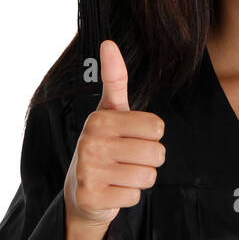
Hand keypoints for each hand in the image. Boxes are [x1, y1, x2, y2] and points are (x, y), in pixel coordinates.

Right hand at [64, 39, 165, 227]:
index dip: (150, 136)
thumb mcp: (110, 112)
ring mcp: (88, 171)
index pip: (157, 127)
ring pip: (148, 176)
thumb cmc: (104, 145)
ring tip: (120, 174)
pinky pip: (135, 196)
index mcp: (99, 119)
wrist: (81, 191)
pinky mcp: (91, 197)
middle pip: (156, 153)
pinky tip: (112, 190)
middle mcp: (90, 143)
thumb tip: (108, 42)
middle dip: (149, 159)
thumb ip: (114, 79)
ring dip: (140, 178)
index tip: (131, 138)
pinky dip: (129, 196)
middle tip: (127, 159)